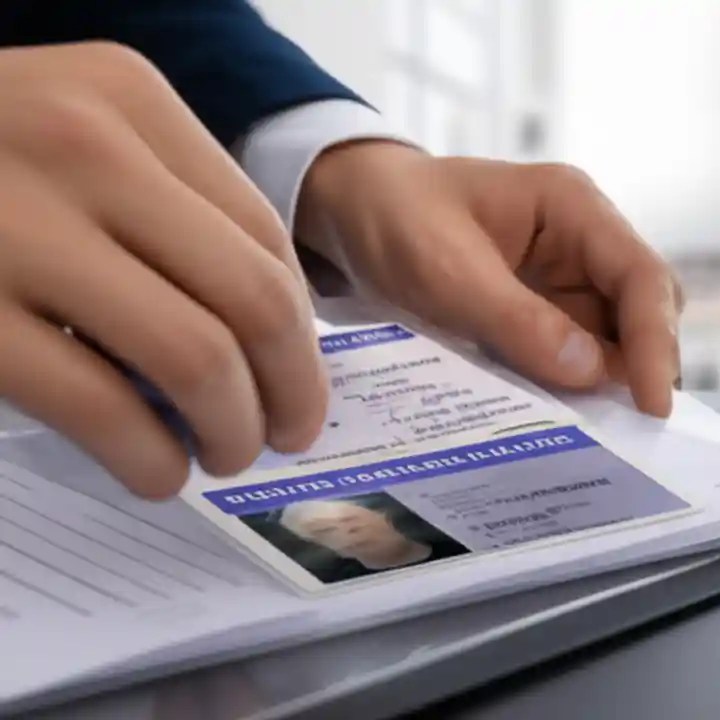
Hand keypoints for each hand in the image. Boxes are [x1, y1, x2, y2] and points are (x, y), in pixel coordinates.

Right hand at [0, 43, 327, 496]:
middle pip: (252, 298)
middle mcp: (82, 145)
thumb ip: (165, 200)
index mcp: (125, 95)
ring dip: (231, 429)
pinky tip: (154, 471)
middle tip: (288, 431)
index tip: (300, 375)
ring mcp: (15, 228)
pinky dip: (148, 456)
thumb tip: (273, 330)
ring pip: (195, 356)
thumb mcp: (73, 129)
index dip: (300, 325)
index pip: (265, 234)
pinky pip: (98, 405)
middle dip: (291, 387)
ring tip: (225, 455)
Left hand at [298, 142, 682, 415]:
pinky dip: (572, 387)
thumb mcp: (445, 270)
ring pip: (613, 339)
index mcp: (573, 208)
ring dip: (608, 384)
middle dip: (642, 367)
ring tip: (600, 438)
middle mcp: (584, 242)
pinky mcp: (541, 311)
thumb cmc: (393, 218)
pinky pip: (573, 354)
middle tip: (631, 433)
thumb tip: (592, 373)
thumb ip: (519, 320)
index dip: (656, 342)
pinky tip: (564, 421)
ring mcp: (565, 278)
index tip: (653, 407)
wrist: (346, 207)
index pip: (642, 276)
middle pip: (643, 310)